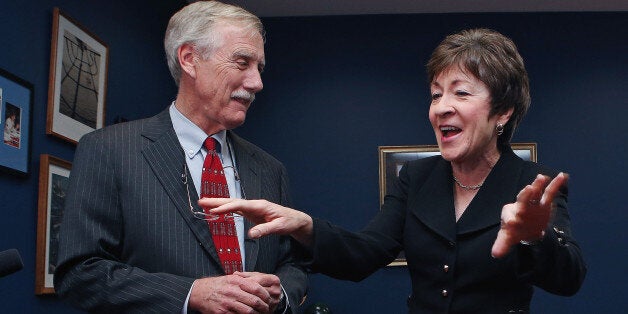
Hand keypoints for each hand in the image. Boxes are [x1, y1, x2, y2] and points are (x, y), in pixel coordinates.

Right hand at [189, 272, 279, 313]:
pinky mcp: (223, 313)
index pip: (256, 288)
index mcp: (236, 282)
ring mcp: (228, 303)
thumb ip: (243, 280)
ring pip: (248, 311)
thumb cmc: (215, 285)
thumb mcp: (229, 279)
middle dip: (263, 306)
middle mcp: (232, 292)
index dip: (265, 294)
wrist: (199, 292)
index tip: (269, 298)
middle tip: (267, 309)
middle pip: (254, 301)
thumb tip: (258, 283)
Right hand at [199, 198, 313, 244]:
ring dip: (218, 204)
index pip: (240, 205)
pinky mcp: (251, 213)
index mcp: (260, 206)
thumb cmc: (288, 222)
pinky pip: (236, 210)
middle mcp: (254, 204)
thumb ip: (265, 230)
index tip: (214, 211)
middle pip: (232, 201)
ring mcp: (252, 208)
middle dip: (216, 201)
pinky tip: (217, 211)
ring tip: (203, 204)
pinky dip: (225, 209)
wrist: (294, 219)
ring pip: (232, 204)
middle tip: (201, 201)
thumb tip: (251, 235)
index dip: (226, 207)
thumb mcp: (279, 227)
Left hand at [491, 172, 567, 257]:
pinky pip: (550, 192)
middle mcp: (521, 206)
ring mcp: (532, 203)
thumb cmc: (514, 232)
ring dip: (539, 185)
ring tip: (542, 177)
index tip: (509, 222)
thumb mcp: (507, 238)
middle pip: (522, 199)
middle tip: (528, 189)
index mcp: (510, 214)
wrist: (525, 229)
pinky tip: (563, 176)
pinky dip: (556, 184)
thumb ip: (502, 245)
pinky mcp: (543, 203)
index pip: (508, 213)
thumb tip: (495, 254)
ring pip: (536, 192)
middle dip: (525, 195)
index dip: (508, 217)